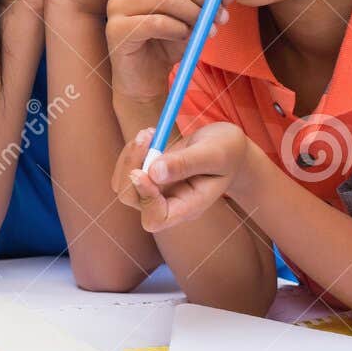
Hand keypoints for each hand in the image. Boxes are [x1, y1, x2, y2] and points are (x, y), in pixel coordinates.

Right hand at [105, 0, 242, 99]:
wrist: (145, 77)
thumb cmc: (168, 40)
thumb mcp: (195, 15)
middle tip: (222, 17)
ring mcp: (115, 4)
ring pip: (169, 0)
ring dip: (195, 17)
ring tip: (205, 31)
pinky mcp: (116, 27)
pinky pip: (158, 22)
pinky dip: (179, 31)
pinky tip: (183, 38)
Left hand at [115, 122, 253, 231]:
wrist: (226, 146)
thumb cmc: (227, 151)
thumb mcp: (214, 153)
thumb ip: (186, 163)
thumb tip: (152, 173)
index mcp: (189, 207)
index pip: (156, 218)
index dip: (146, 198)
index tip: (144, 171)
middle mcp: (168, 203)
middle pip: (132, 198)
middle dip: (132, 165)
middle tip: (149, 136)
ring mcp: (156, 191)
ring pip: (124, 184)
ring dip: (131, 156)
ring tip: (151, 132)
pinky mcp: (149, 177)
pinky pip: (126, 169)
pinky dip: (132, 151)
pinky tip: (150, 136)